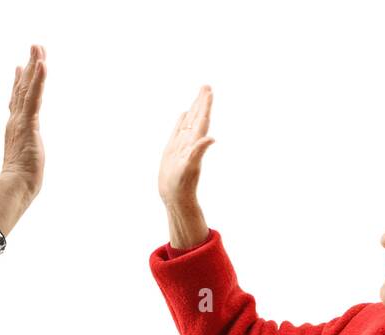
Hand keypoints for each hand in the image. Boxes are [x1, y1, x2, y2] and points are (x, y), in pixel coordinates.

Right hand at [0, 44, 45, 201]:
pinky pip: (34, 96)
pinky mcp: (28, 123)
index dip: (19, 83)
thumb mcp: (25, 162)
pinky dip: (38, 80)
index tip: (19, 68)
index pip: (17, 101)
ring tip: (38, 47)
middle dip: (29, 67)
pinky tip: (42, 64)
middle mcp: (15, 121)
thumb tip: (25, 168)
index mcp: (15, 129)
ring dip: (34, 66)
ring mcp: (21, 120)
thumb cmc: (20, 182)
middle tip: (34, 48)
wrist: (15, 186)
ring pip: (28, 87)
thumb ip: (25, 157)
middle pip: (22, 88)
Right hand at [158, 85, 214, 208]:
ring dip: (194, 109)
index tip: (209, 91)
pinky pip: (179, 131)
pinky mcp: (174, 151)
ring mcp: (182, 146)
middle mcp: (189, 142)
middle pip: (197, 118)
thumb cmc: (180, 185)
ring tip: (198, 96)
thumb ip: (199, 151)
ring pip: (189, 123)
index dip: (205, 106)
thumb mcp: (189, 168)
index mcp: (194, 142)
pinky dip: (182, 121)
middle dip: (201, 102)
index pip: (201, 120)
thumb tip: (211, 138)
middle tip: (206, 86)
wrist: (173, 197)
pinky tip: (183, 114)